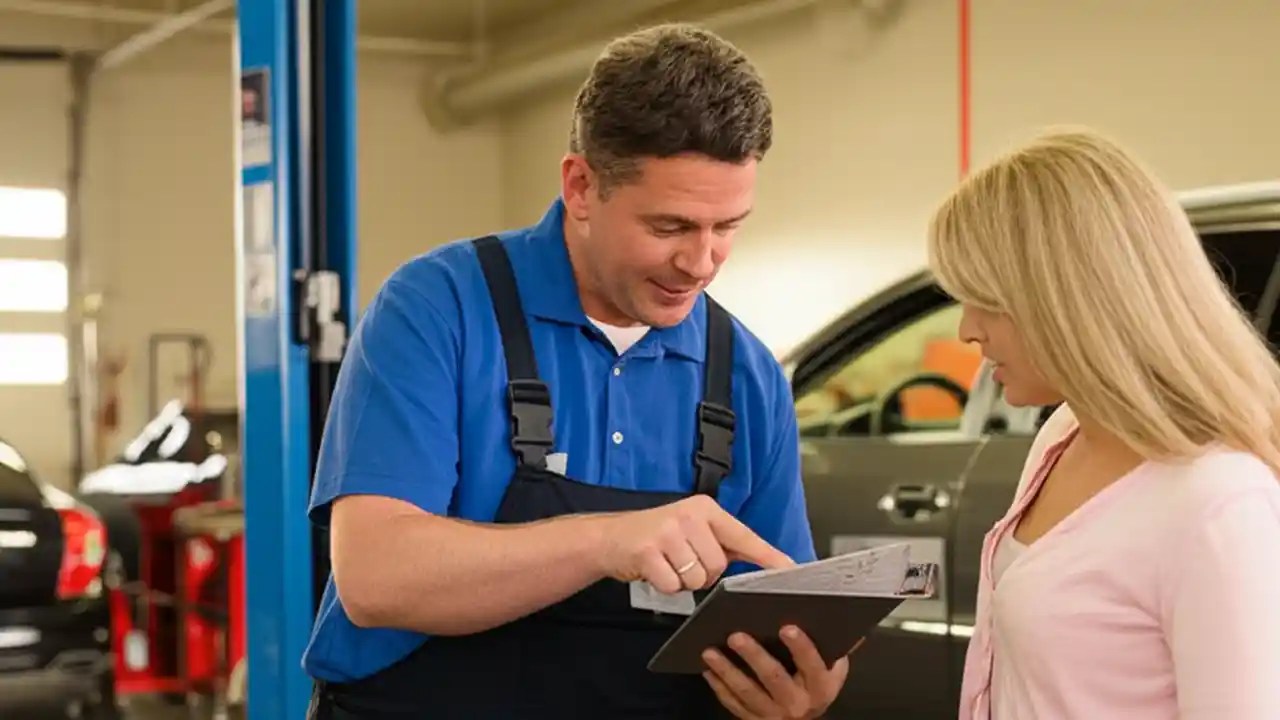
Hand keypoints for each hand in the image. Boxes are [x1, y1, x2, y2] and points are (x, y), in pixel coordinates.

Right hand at [595, 495, 793, 592]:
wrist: (609, 538)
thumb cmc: (657, 538)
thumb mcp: (693, 531)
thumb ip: (726, 544)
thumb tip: (766, 561)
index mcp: (706, 509)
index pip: (744, 536)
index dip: (768, 556)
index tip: (791, 569)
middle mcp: (689, 516)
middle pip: (718, 566)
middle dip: (703, 573)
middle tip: (681, 561)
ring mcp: (667, 532)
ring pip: (697, 579)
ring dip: (682, 581)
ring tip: (667, 564)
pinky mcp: (648, 550)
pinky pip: (672, 585)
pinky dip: (663, 586)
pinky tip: (653, 569)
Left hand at [701, 626, 860, 718]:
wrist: (805, 719)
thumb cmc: (816, 685)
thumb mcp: (833, 668)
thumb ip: (836, 645)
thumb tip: (845, 614)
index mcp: (820, 686)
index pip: (812, 665)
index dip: (801, 647)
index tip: (788, 627)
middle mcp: (798, 703)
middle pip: (774, 678)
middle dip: (754, 656)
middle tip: (736, 635)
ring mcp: (774, 714)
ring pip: (748, 692)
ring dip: (727, 671)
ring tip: (710, 651)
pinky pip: (734, 704)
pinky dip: (719, 686)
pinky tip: (709, 669)